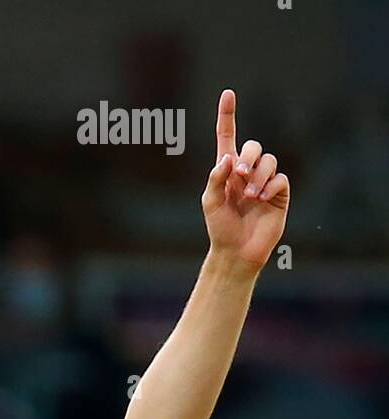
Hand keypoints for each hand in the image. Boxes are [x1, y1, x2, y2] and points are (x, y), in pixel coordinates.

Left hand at [201, 90, 289, 272]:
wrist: (237, 252)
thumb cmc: (219, 228)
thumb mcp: (209, 202)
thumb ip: (215, 177)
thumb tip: (228, 157)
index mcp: (227, 171)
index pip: (228, 137)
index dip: (228, 116)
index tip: (228, 94)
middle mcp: (247, 172)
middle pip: (254, 146)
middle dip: (248, 157)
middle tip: (239, 175)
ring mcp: (264, 182)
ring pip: (269, 160)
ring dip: (258, 176)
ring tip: (250, 196)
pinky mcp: (279, 193)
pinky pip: (280, 178)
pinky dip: (269, 186)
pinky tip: (261, 200)